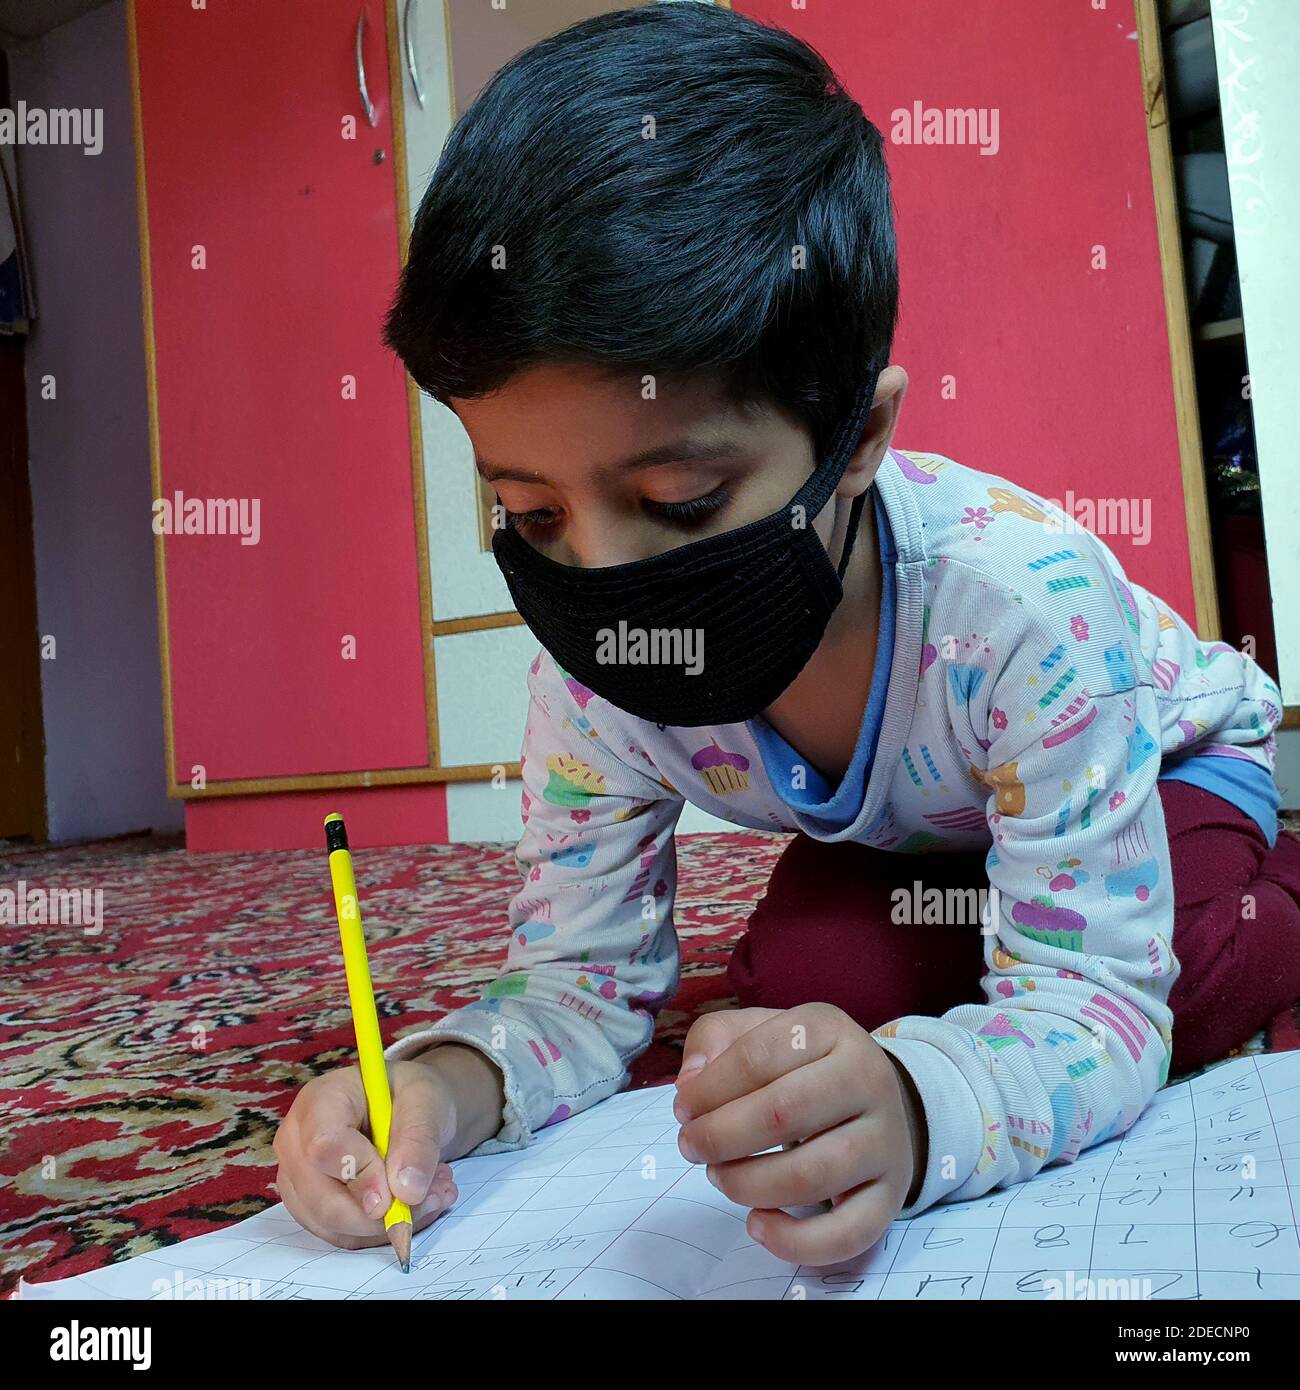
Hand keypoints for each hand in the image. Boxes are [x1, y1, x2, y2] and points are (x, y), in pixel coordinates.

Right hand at [274, 1060, 459, 1249]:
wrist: (408, 1109)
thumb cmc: (410, 1095)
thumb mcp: (426, 1101)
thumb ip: (418, 1140)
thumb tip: (407, 1191)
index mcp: (320, 1100)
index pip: (325, 1147)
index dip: (363, 1177)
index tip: (403, 1192)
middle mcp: (297, 1141)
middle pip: (321, 1200)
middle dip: (383, 1213)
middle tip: (434, 1196)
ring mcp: (298, 1177)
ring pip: (333, 1226)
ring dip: (389, 1223)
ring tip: (432, 1193)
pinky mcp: (311, 1206)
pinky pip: (343, 1235)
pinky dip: (383, 1230)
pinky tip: (415, 1205)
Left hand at [672, 1004, 927, 1265]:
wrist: (876, 1099)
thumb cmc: (801, 1066)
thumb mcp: (760, 1032)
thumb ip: (714, 1040)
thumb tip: (690, 1085)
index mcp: (829, 1029)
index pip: (758, 1056)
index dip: (708, 1088)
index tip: (683, 1108)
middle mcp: (867, 1078)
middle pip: (783, 1113)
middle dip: (720, 1136)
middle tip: (691, 1145)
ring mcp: (885, 1140)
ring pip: (811, 1175)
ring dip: (747, 1184)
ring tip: (718, 1176)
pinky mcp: (891, 1195)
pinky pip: (848, 1233)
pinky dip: (794, 1241)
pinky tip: (757, 1224)